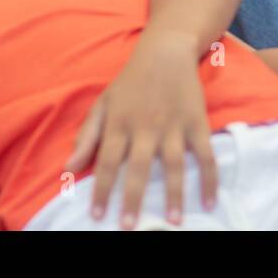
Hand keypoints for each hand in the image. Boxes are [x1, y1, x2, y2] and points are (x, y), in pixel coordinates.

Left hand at [63, 32, 218, 228]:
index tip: (96, 215)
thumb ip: (87, 137)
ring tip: (174, 221)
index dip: (100, 189)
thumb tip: (67, 169)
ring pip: (174, 165)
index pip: (106, 161)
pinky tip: (209, 201)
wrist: (165, 51)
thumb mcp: (103, 104)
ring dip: (174, 194)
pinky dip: (210, 179)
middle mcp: (145, 126)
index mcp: (119, 123)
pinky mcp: (197, 122)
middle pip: (138, 167)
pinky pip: (205, 155)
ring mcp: (173, 125)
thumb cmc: (130, 82)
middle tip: (130, 226)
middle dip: (133, 199)